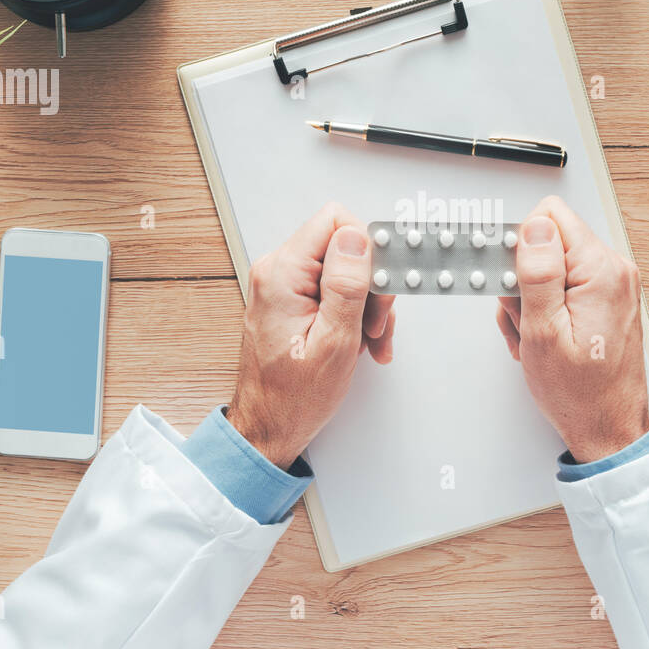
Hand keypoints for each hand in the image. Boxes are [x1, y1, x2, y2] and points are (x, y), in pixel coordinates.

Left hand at [227, 203, 394, 468]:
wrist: (267, 427)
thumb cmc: (292, 397)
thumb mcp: (334, 340)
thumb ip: (346, 284)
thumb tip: (358, 238)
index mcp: (282, 274)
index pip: (335, 221)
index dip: (367, 250)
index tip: (380, 285)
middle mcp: (277, 272)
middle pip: (343, 248)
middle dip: (371, 286)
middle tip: (374, 325)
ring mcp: (282, 286)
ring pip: (344, 271)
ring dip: (366, 306)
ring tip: (368, 341)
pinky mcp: (290, 301)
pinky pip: (332, 291)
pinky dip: (353, 314)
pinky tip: (359, 342)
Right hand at [495, 196, 648, 462]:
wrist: (609, 429)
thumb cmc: (581, 394)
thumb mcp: (544, 333)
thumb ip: (538, 273)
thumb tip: (533, 227)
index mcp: (601, 271)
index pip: (550, 217)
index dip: (521, 247)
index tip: (514, 283)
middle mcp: (614, 271)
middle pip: (548, 245)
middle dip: (524, 281)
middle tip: (525, 322)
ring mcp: (613, 286)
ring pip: (551, 270)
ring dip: (531, 303)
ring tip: (535, 339)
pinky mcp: (608, 301)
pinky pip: (564, 289)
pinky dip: (546, 312)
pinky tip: (545, 341)